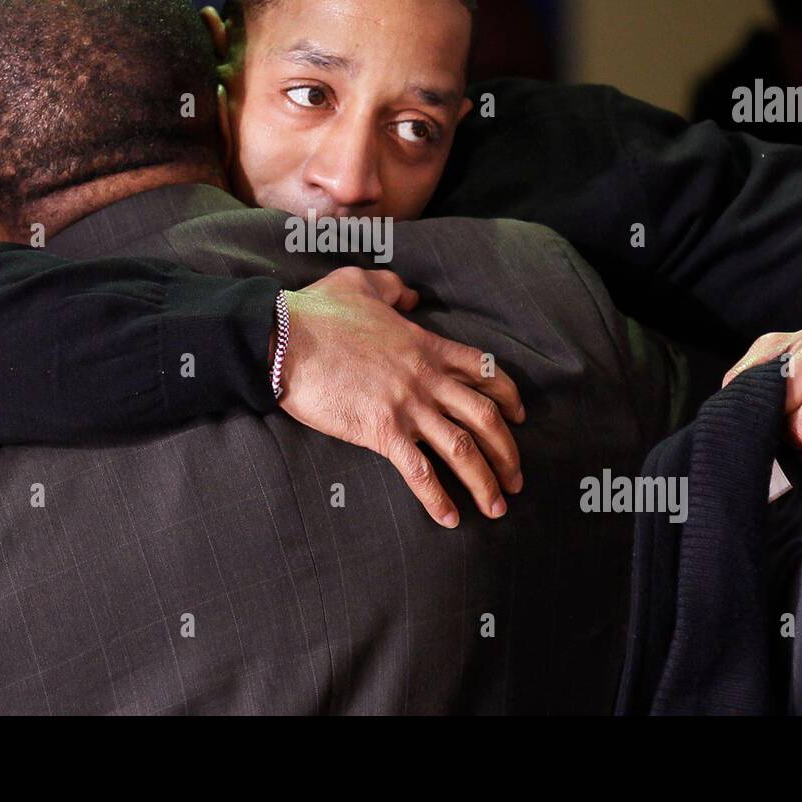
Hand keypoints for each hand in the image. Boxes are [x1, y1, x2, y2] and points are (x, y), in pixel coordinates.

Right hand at [277, 266, 525, 527]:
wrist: (282, 339)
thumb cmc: (315, 311)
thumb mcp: (360, 282)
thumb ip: (392, 288)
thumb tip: (410, 296)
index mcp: (426, 345)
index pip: (485, 371)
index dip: (509, 397)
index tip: (519, 417)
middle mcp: (426, 377)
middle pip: (485, 417)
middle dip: (508, 452)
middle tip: (516, 477)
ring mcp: (406, 405)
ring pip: (463, 449)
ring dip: (486, 482)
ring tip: (497, 508)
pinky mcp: (381, 430)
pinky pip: (420, 471)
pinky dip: (438, 499)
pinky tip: (450, 519)